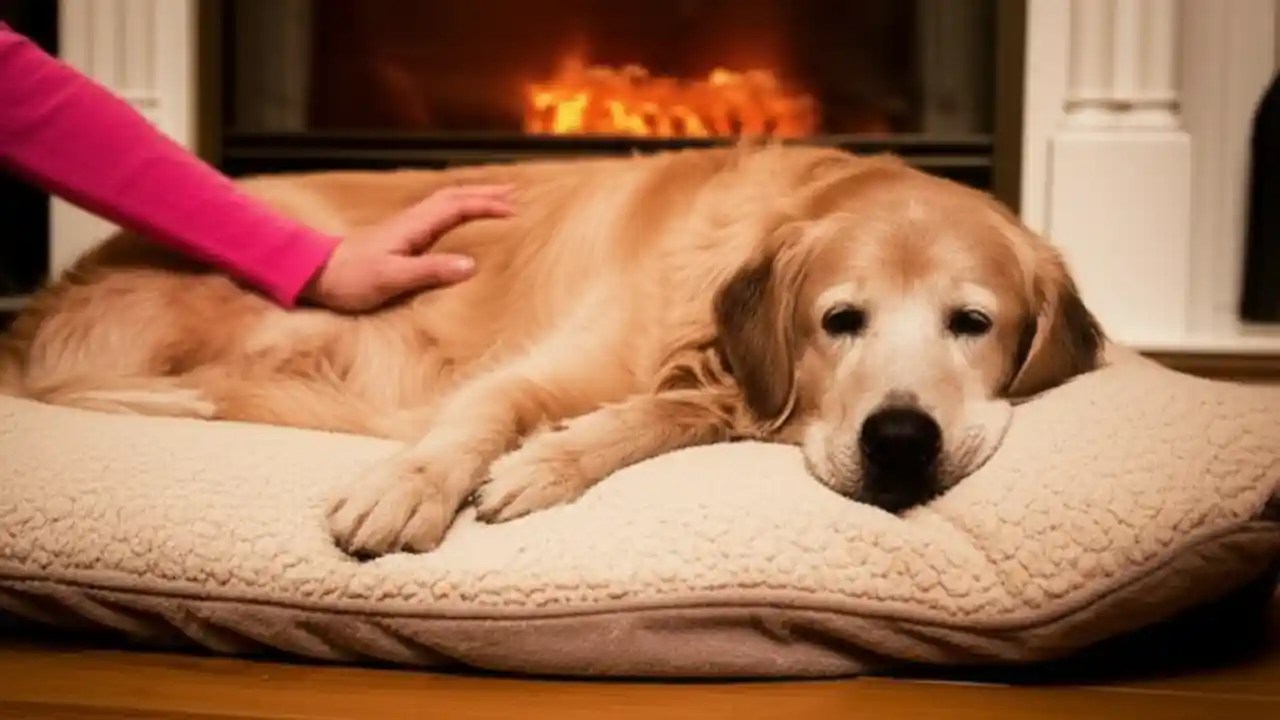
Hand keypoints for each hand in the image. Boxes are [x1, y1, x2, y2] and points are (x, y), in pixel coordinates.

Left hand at [303, 184, 514, 311]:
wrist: (317, 274)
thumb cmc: (352, 279)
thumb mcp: (392, 278)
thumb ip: (429, 270)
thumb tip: (470, 265)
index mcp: (413, 226)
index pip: (457, 207)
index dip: (487, 205)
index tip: (514, 210)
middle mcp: (412, 220)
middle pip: (454, 196)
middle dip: (485, 192)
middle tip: (516, 191)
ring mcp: (406, 227)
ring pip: (446, 203)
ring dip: (473, 197)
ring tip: (497, 199)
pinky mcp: (401, 237)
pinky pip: (439, 215)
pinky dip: (459, 209)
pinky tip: (462, 218)